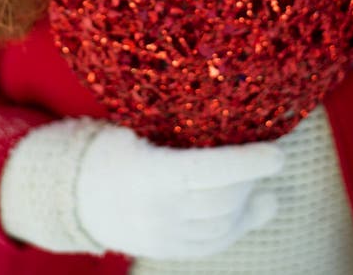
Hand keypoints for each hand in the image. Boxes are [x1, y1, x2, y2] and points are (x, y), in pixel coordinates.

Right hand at [77, 122, 283, 259]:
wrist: (76, 196)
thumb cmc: (109, 149)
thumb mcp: (131, 128)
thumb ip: (171, 124)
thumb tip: (223, 102)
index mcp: (144, 175)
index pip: (203, 172)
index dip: (244, 164)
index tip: (277, 153)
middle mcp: (155, 212)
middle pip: (219, 201)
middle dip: (251, 179)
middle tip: (271, 156)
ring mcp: (162, 237)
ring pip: (221, 227)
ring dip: (249, 203)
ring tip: (265, 181)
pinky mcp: (169, 250)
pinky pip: (213, 244)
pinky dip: (240, 225)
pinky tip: (259, 206)